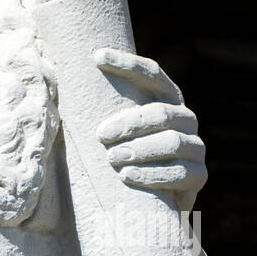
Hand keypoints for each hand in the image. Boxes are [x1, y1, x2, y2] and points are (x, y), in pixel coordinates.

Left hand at [94, 48, 206, 211]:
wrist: (147, 198)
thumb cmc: (120, 152)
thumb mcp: (110, 128)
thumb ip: (96, 105)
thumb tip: (57, 73)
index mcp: (165, 98)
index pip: (152, 73)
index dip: (127, 64)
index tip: (96, 57)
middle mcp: (185, 118)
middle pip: (162, 113)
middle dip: (130, 123)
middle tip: (101, 135)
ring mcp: (195, 147)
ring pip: (173, 142)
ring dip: (140, 149)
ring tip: (112, 158)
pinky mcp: (198, 175)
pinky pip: (181, 173)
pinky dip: (152, 174)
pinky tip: (127, 175)